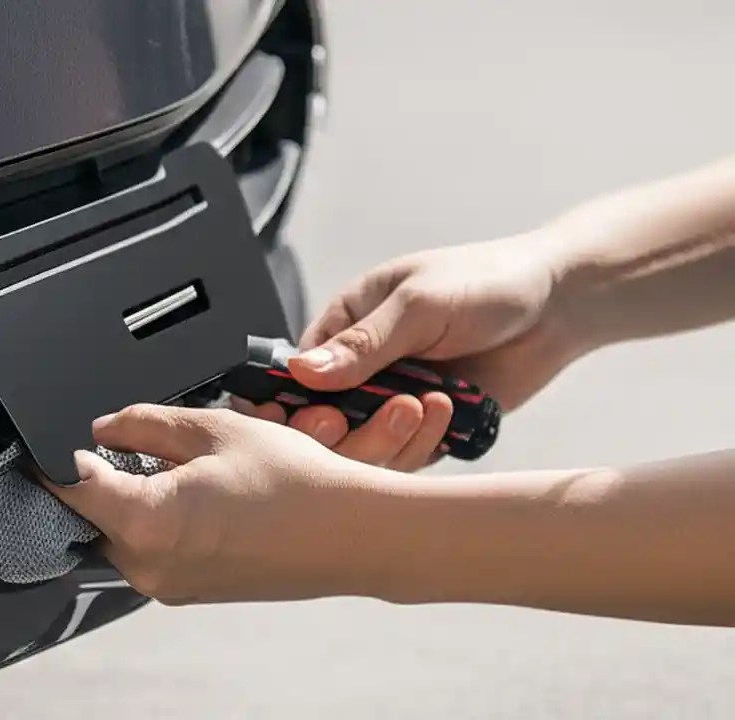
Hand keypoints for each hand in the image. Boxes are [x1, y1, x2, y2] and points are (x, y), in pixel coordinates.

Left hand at [50, 403, 392, 604]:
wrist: (355, 535)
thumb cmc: (297, 485)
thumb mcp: (213, 429)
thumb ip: (143, 423)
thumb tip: (103, 425)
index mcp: (145, 522)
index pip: (69, 488)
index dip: (57, 454)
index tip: (55, 435)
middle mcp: (148, 566)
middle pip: (91, 514)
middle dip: (104, 475)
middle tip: (142, 442)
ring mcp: (169, 585)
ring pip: (121, 533)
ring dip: (134, 498)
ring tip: (186, 469)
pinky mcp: (188, 592)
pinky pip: (152, 551)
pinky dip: (160, 520)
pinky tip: (200, 495)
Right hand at [240, 232, 586, 468]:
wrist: (559, 305)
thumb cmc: (485, 283)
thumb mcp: (418, 304)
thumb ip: (362, 344)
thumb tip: (301, 372)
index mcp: (344, 324)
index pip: (296, 374)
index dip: (295, 403)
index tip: (319, 418)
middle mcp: (361, 367)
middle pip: (324, 421)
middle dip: (348, 429)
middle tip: (391, 412)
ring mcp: (393, 401)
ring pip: (362, 448)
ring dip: (390, 438)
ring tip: (429, 404)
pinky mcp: (427, 429)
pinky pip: (404, 458)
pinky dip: (421, 447)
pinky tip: (450, 414)